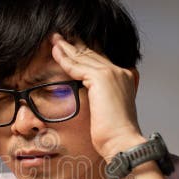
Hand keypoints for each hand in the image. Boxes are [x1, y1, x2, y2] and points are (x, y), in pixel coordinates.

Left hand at [50, 34, 145, 159]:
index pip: (100, 60)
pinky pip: (77, 65)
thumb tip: (88, 99)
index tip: (71, 46)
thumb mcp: (107, 112)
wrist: (122, 142)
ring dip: (67, 47)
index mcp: (125, 78)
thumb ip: (100, 99)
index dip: (84, 52)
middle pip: (92, 54)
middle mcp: (120, 72)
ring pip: (84, 56)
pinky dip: (64, 58)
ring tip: (54, 38)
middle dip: (74, 45)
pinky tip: (55, 51)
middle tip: (59, 36)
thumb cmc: (114, 135)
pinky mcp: (101, 78)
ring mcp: (112, 73)